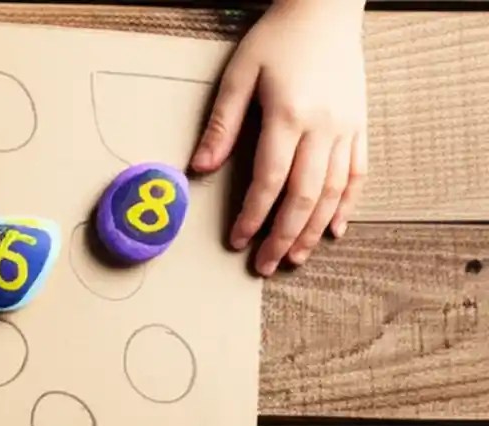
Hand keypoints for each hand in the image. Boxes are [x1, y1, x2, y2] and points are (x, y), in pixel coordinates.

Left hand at [191, 0, 367, 275]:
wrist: (326, 9)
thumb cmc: (277, 38)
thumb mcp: (239, 75)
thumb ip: (221, 125)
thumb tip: (199, 169)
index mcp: (288, 116)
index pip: (269, 181)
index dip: (252, 216)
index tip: (237, 241)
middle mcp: (323, 127)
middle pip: (304, 196)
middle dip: (283, 236)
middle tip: (265, 265)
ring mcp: (347, 127)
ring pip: (333, 192)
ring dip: (313, 230)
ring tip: (296, 258)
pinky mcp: (360, 124)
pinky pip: (358, 173)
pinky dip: (347, 204)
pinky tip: (335, 229)